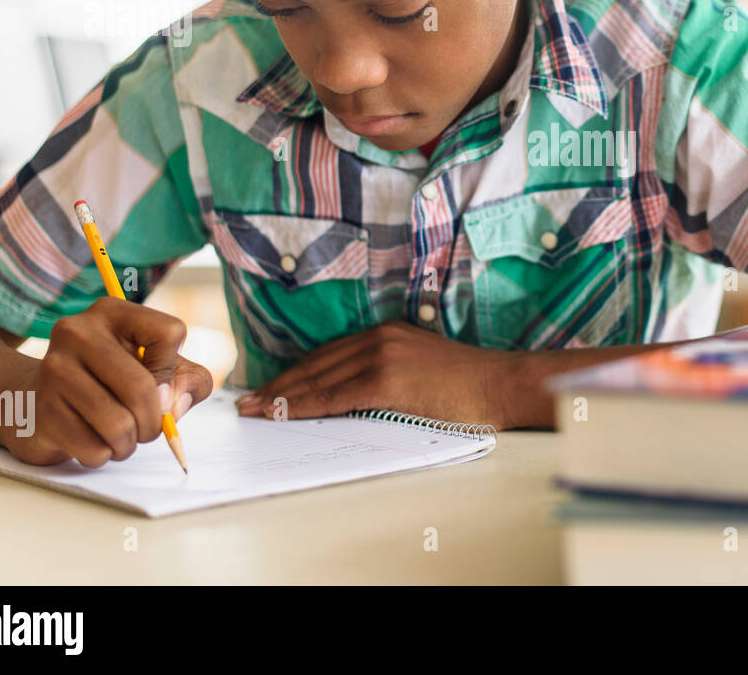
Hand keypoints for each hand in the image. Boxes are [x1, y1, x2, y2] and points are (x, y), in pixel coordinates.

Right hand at [5, 297, 211, 466]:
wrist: (40, 402)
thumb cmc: (114, 383)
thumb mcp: (161, 370)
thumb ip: (190, 382)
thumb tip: (173, 406)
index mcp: (112, 311)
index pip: (170, 333)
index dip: (174, 370)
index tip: (161, 385)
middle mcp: (77, 332)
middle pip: (142, 388)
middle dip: (155, 422)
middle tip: (148, 429)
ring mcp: (53, 369)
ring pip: (118, 424)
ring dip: (130, 444)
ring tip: (123, 439)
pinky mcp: (40, 409)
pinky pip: (93, 448)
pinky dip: (103, 455)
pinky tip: (93, 442)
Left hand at [235, 320, 518, 428]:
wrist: (499, 385)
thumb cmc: (468, 386)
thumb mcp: (420, 369)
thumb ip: (386, 374)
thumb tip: (351, 399)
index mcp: (387, 333)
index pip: (328, 354)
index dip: (294, 373)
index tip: (268, 388)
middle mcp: (380, 337)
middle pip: (316, 363)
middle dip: (278, 385)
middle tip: (247, 403)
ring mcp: (382, 355)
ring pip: (318, 379)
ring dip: (282, 397)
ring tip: (256, 411)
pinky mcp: (387, 379)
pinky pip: (334, 396)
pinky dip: (304, 406)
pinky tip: (283, 415)